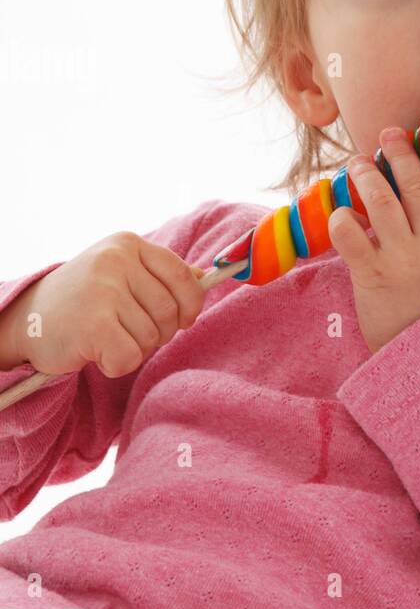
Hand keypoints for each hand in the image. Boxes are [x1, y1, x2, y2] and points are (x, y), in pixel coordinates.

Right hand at [0, 233, 206, 377]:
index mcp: (127, 244)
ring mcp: (102, 290)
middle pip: (170, 312)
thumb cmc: (84, 299)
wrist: (27, 319)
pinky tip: (97, 352)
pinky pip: (130, 357)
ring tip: (108, 338)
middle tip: (131, 333)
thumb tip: (204, 277)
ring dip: (135, 349)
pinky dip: (117, 364)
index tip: (184, 319)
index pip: (183, 277)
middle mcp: (115, 260)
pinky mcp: (92, 324)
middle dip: (159, 333)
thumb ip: (162, 274)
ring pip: (151, 337)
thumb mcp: (121, 273)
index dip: (191, 305)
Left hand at [327, 118, 419, 354]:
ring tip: (358, 163)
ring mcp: (406, 261)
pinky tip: (338, 209)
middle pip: (416, 187)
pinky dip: (342, 217)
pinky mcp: (375, 278)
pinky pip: (352, 237)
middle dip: (400, 153)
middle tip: (387, 134)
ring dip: (367, 176)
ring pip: (383, 203)